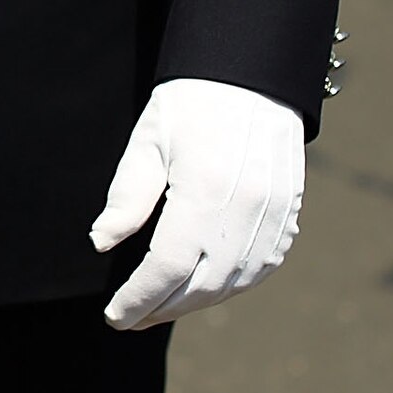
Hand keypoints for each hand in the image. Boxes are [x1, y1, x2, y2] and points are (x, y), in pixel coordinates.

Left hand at [89, 79, 305, 329]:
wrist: (251, 75)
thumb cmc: (191, 104)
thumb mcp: (148, 141)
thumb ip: (127, 196)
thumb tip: (101, 243)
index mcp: (203, 188)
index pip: (168, 267)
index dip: (139, 298)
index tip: (115, 314)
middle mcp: (245, 206)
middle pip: (201, 284)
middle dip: (162, 309)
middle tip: (131, 317)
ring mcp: (274, 213)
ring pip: (233, 283)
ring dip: (195, 303)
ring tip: (161, 307)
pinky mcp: (290, 212)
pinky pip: (262, 267)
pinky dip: (231, 286)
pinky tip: (204, 288)